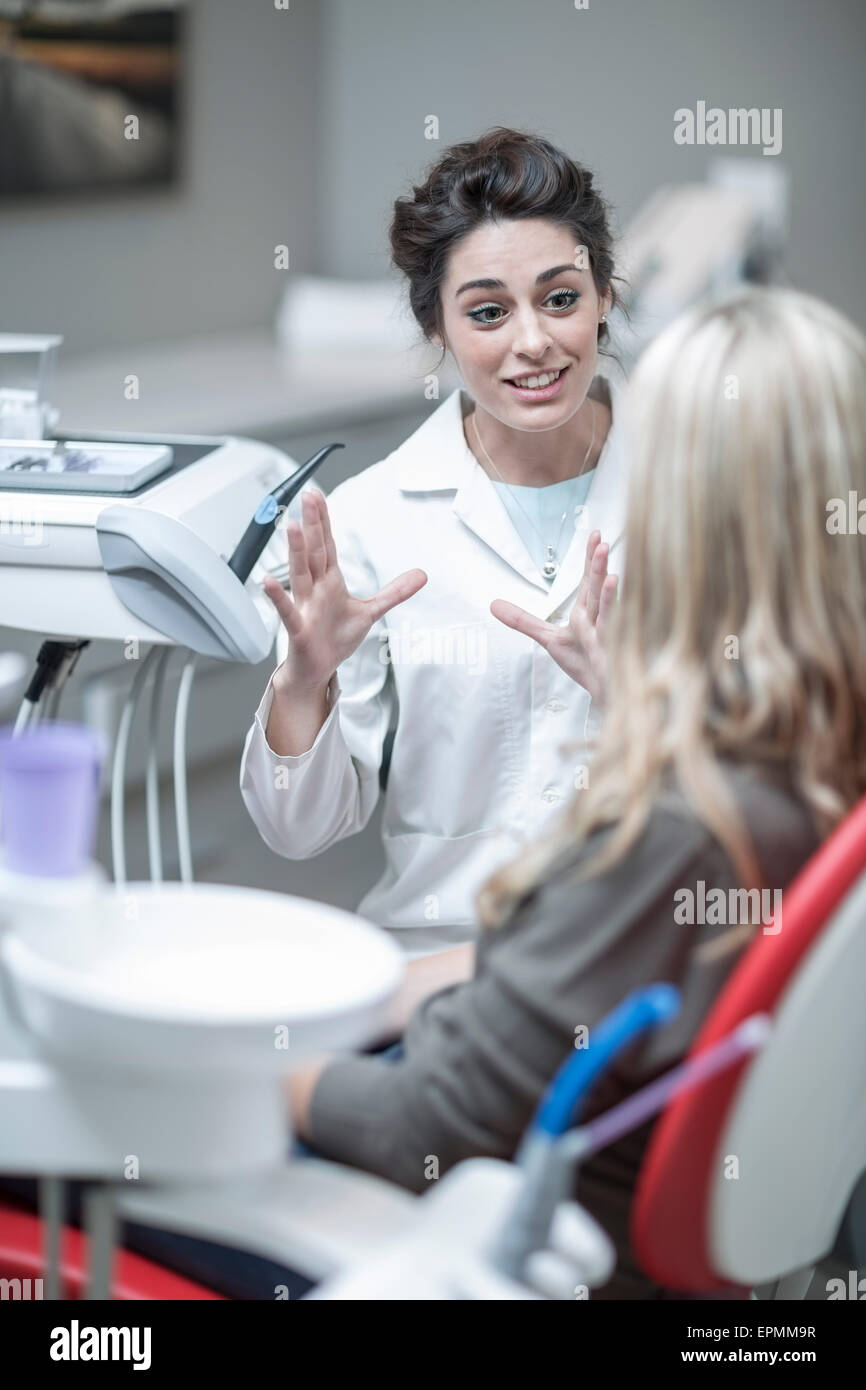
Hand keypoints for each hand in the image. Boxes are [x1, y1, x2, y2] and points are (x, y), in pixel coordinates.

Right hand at [263, 488, 426, 694]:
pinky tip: (268, 582)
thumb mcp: (371, 612)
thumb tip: (422, 574)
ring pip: (300, 574)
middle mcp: (315, 589)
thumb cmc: (336, 638)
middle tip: (307, 497)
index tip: (317, 496)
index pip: (327, 544)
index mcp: (330, 581)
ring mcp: (305, 606)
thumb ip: (395, 592)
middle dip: (312, 524)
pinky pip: (287, 610)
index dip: (324, 520)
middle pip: (314, 551)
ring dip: (295, 551)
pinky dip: (278, 597)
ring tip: (290, 527)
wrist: (318, 669)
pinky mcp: (298, 628)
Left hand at [490, 531, 617, 703]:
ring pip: (606, 606)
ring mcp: (606, 634)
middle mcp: (598, 618)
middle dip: (597, 564)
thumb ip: (523, 620)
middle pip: (595, 588)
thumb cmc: (585, 664)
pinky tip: (616, 594)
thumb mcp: (548, 638)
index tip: (593, 535)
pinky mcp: (612, 651)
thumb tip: (494, 604)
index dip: (589, 559)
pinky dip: (613, 613)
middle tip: (599, 540)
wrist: (605, 692)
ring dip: (606, 586)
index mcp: (585, 612)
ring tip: (608, 561)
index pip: (587, 581)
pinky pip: (612, 631)